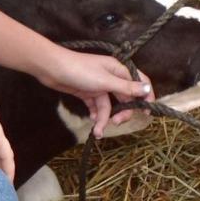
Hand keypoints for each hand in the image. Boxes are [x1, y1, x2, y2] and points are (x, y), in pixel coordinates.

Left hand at [36, 47, 153, 137]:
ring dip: (105, 119)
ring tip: (98, 131)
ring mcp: (99, 85)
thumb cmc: (80, 71)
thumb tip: (147, 89)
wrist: (52, 69)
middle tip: (117, 123)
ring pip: (109, 106)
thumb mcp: (106, 81)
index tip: (146, 112)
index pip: (139, 82)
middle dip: (123, 112)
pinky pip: (96, 106)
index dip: (145, 96)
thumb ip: (127, 88)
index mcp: (119, 70)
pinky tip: (92, 121)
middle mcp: (111, 77)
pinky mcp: (87, 92)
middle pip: (125, 98)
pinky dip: (96, 115)